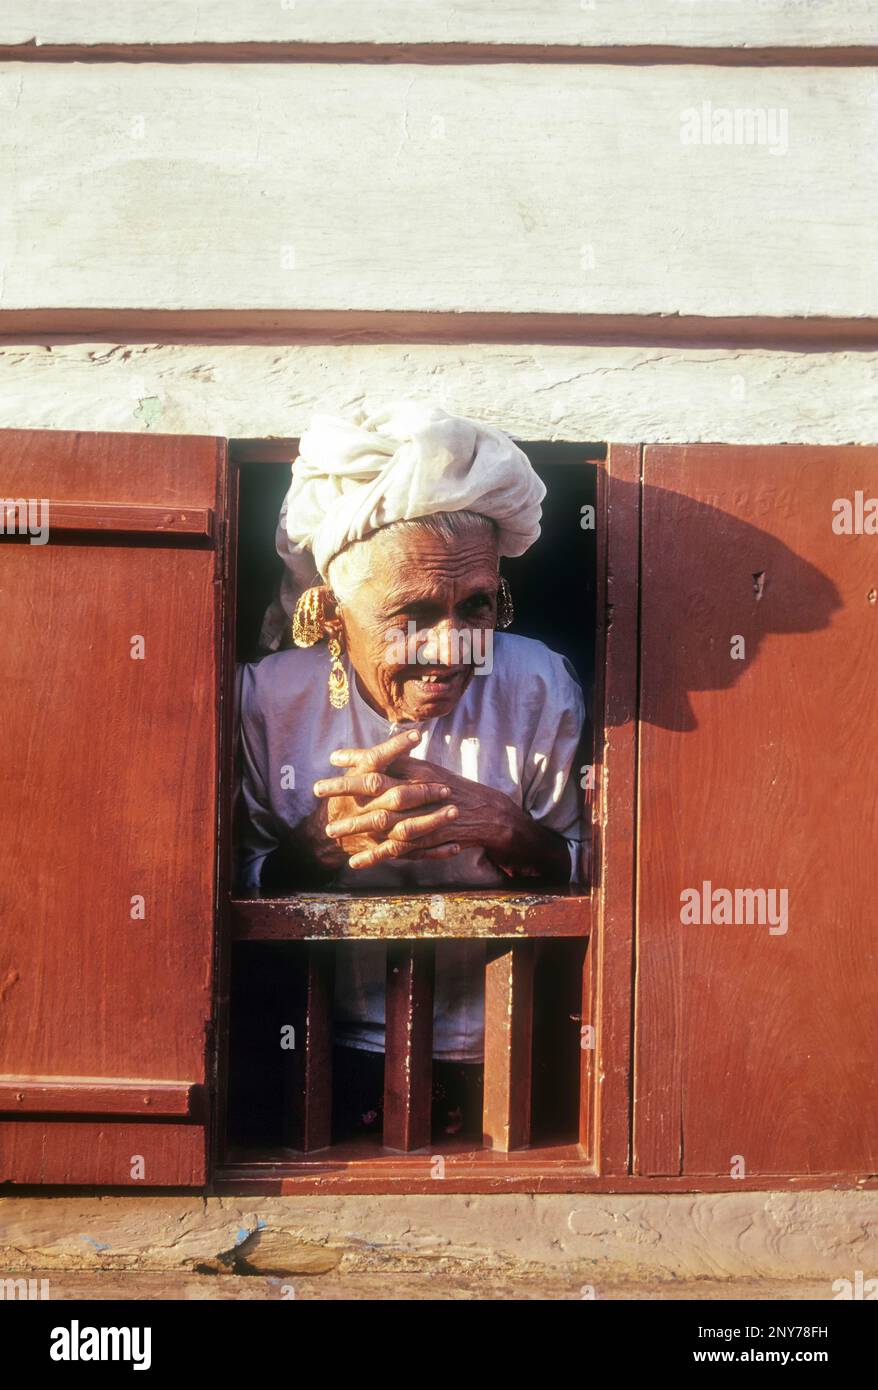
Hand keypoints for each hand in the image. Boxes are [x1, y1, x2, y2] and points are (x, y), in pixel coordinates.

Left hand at [320, 745, 568, 881]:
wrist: (485, 812)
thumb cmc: (449, 787)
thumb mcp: (424, 768)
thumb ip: (394, 759)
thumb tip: (362, 754)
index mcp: (416, 772)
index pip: (381, 765)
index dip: (354, 765)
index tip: (330, 762)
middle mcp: (417, 794)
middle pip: (376, 792)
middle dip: (346, 792)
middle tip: (319, 792)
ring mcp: (422, 819)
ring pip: (384, 823)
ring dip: (357, 827)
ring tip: (332, 832)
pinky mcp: (425, 842)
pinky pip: (397, 850)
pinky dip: (376, 857)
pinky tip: (356, 862)